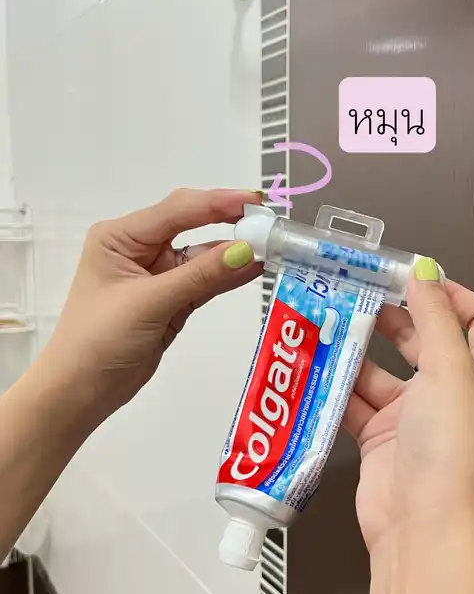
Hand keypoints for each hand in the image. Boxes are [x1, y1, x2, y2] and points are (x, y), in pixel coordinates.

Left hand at [40, 188, 262, 426]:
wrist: (82, 391)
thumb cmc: (100, 340)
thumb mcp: (149, 303)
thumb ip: (200, 276)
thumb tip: (247, 251)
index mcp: (121, 237)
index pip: (176, 211)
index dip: (218, 203)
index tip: (255, 202)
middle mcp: (140, 249)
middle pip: (192, 227)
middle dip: (229, 223)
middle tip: (268, 221)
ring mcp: (159, 275)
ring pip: (203, 256)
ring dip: (233, 253)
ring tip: (271, 246)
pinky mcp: (173, 300)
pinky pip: (206, 281)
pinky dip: (228, 276)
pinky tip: (255, 269)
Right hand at [345, 262, 473, 550]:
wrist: (424, 531)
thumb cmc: (453, 451)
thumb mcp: (450, 372)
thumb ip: (434, 318)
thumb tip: (426, 271)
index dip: (452, 295)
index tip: (414, 278)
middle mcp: (453, 392)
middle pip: (425, 340)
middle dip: (393, 317)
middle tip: (357, 294)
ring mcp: (416, 416)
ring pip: (383, 371)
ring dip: (357, 351)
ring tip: (328, 325)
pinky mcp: (382, 437)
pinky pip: (357, 402)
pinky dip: (338, 387)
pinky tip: (316, 369)